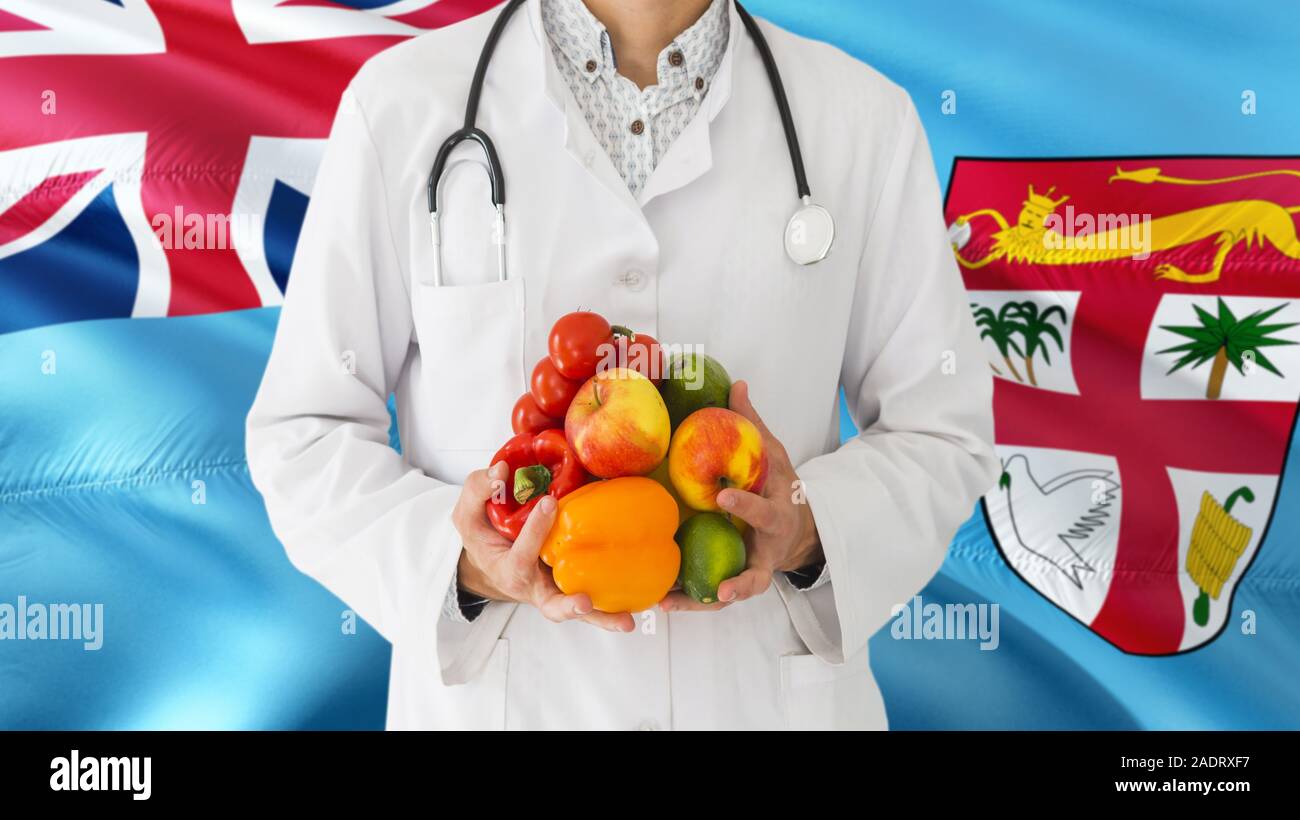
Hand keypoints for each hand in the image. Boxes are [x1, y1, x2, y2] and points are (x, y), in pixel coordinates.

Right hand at [452, 461, 634, 631]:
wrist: (492, 561)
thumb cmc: (484, 538)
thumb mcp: (468, 514)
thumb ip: (478, 490)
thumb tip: (501, 471)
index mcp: (508, 569)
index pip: (522, 552)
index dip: (535, 529)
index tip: (549, 504)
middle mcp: (535, 587)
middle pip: (551, 604)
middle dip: (568, 605)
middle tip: (584, 601)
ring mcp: (556, 592)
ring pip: (579, 611)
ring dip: (602, 618)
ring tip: (625, 621)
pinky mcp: (575, 588)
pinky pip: (597, 601)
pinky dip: (616, 607)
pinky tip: (646, 602)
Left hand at [659, 381, 822, 612]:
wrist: (799, 528)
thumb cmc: (780, 486)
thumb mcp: (773, 453)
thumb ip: (752, 424)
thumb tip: (736, 384)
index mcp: (776, 512)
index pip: (765, 510)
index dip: (747, 505)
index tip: (724, 496)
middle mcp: (767, 548)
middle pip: (757, 569)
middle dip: (741, 579)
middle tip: (719, 587)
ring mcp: (753, 568)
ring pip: (733, 594)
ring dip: (704, 603)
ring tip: (669, 604)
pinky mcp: (738, 581)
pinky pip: (714, 598)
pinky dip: (691, 603)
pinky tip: (661, 603)